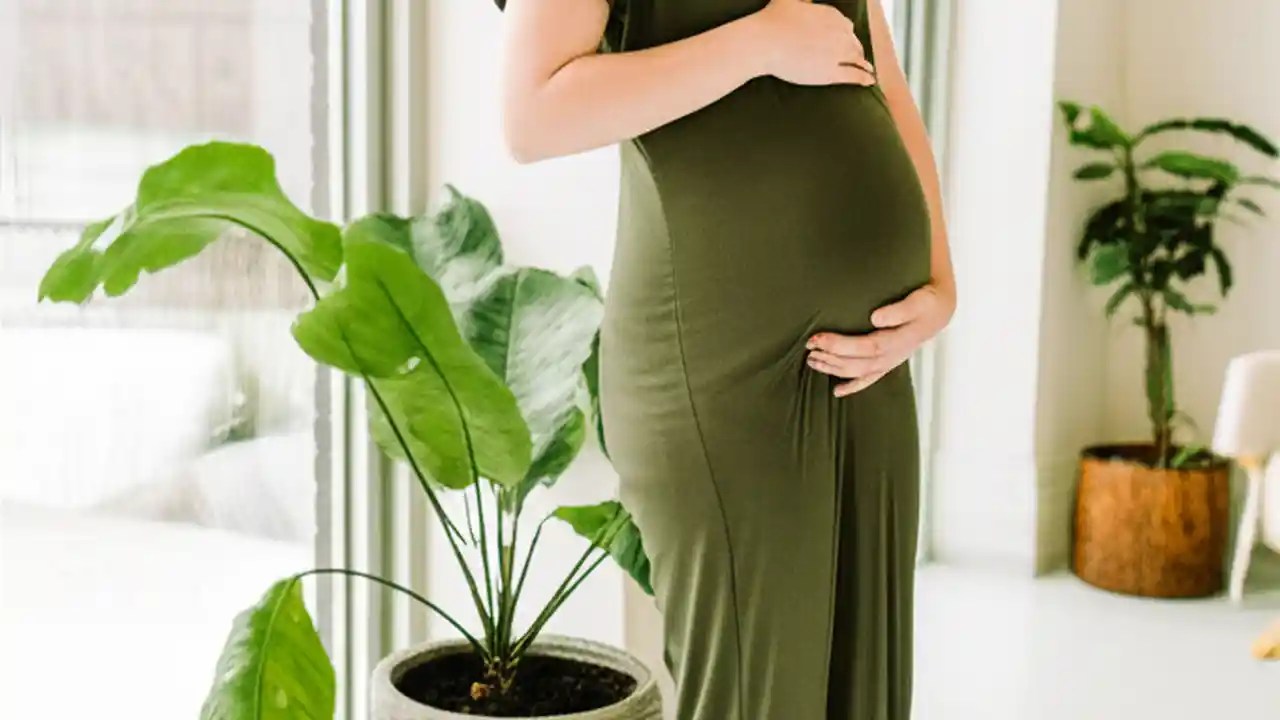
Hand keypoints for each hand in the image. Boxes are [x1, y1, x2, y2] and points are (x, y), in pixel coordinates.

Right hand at [751, 0, 875, 86]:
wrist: (765, 42)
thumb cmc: (772, 20)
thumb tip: (806, 0)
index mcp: (832, 15)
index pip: (846, 25)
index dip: (845, 34)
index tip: (843, 40)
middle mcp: (840, 32)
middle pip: (853, 42)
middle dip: (855, 49)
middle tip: (856, 57)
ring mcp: (837, 53)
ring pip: (857, 58)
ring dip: (863, 64)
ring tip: (867, 70)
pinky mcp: (831, 73)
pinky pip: (854, 75)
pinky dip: (864, 78)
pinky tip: (869, 81)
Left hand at [806, 283, 955, 396]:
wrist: (939, 311)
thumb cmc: (927, 303)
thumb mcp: (918, 302)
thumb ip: (898, 310)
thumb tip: (875, 318)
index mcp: (898, 341)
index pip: (864, 346)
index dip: (839, 345)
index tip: (817, 338)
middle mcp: (892, 356)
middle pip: (857, 362)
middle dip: (831, 357)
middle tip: (809, 349)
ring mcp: (890, 362)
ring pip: (859, 372)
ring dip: (834, 369)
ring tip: (813, 362)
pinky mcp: (888, 363)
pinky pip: (869, 379)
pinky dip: (853, 386)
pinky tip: (837, 391)